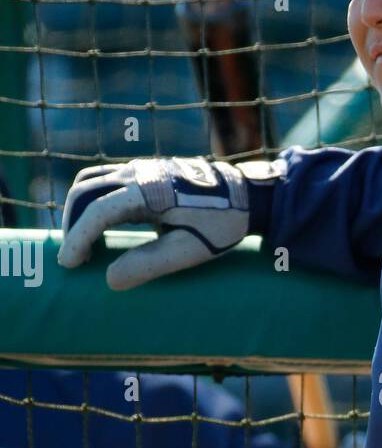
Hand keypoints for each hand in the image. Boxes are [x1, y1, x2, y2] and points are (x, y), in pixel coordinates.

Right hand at [58, 156, 249, 290]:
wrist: (246, 195)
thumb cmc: (222, 224)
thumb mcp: (190, 251)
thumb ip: (150, 264)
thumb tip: (110, 280)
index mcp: (150, 190)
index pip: (98, 210)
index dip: (78, 238)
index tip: (70, 265)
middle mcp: (140, 172)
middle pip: (85, 191)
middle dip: (73, 225)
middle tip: (74, 260)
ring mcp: (141, 168)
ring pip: (91, 181)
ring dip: (79, 211)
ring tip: (83, 246)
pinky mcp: (144, 171)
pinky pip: (105, 181)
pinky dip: (92, 202)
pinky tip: (99, 229)